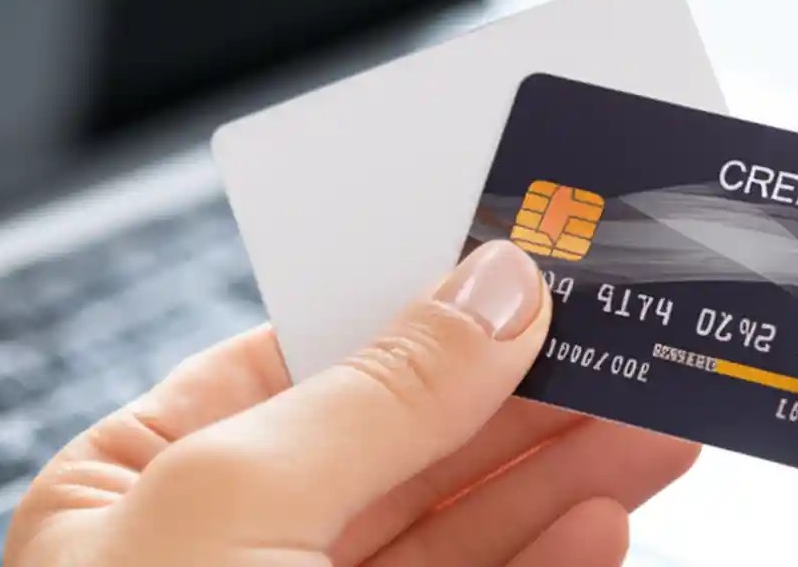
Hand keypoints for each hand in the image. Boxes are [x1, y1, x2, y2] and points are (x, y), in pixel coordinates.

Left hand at [6, 241, 698, 565]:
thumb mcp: (235, 516)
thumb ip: (377, 395)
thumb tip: (492, 288)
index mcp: (144, 480)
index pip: (307, 351)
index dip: (421, 300)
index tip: (530, 262)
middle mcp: (228, 549)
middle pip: (406, 435)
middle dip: (524, 387)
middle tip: (624, 337)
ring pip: (461, 523)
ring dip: (562, 469)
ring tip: (653, 416)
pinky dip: (551, 559)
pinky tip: (607, 522)